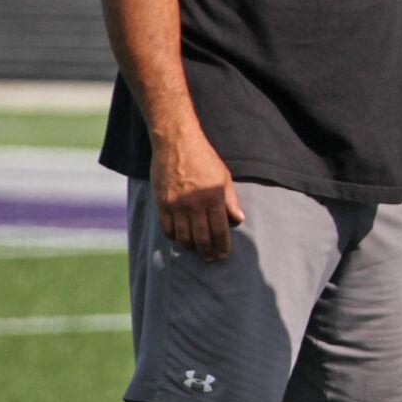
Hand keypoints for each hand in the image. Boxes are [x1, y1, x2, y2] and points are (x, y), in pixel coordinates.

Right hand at [150, 130, 243, 260]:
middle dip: (207, 252)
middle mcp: (195, 204)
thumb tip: (239, 219)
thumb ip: (230, 200)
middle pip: (202, 238)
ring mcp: (177, 205)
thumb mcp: (223, 177)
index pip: (220, 230)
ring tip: (195, 250)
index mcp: (214, 198)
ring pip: (183, 236)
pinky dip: (173, 237)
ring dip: (190, 247)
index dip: (222, 246)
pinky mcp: (162, 203)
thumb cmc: (203, 158)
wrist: (176, 143)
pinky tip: (179, 239)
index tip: (223, 255)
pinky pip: (167, 228)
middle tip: (210, 259)